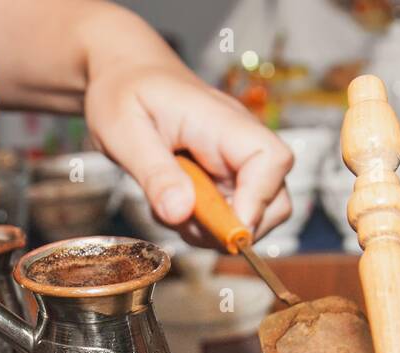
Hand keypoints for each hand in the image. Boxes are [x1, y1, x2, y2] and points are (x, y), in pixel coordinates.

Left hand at [84, 61, 293, 245]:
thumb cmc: (124, 92)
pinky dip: (201, 225)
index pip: (271, 159)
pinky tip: (171, 203)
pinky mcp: (222, 177)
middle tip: (186, 224)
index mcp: (221, 121)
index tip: (223, 226)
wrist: (125, 75)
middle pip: (275, 198)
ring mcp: (233, 162)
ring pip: (252, 214)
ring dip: (213, 230)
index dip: (257, 201)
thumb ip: (154, 173)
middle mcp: (239, 142)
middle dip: (235, 228)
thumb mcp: (124, 131)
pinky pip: (228, 214)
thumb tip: (179, 213)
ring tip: (169, 209)